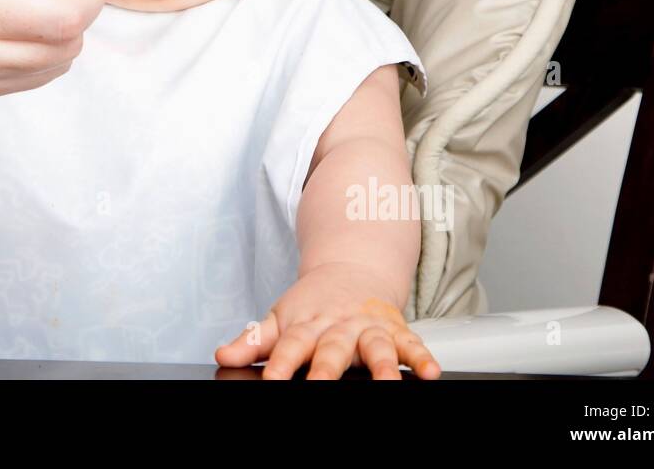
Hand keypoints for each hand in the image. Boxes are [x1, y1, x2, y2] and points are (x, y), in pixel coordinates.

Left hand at [214, 261, 441, 379]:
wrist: (352, 267)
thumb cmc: (313, 302)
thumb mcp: (280, 317)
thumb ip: (253, 340)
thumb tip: (223, 357)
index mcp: (307, 324)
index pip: (290, 346)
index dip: (279, 365)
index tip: (272, 383)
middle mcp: (339, 326)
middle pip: (332, 349)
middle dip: (326, 370)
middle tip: (319, 387)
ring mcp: (369, 327)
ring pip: (376, 347)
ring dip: (383, 366)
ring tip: (387, 384)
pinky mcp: (396, 329)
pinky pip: (412, 343)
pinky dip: (423, 357)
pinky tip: (430, 372)